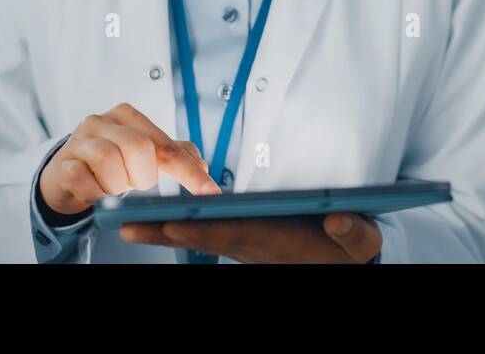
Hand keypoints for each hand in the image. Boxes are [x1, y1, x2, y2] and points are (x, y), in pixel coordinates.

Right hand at [38, 103, 219, 215]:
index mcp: (128, 116)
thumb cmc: (111, 162)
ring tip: (115, 187)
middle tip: (137, 183)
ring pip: (109, 162)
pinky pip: (83, 179)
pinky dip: (96, 193)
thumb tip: (203, 165)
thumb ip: (174, 156)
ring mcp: (79, 140)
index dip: (189, 171)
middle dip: (144, 176)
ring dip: (118, 185)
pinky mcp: (62, 163)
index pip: (166, 145)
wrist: (66, 174)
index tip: (208, 191)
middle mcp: (103, 121)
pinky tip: (97, 193)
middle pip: (139, 147)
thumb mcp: (143, 155)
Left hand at [120, 213, 382, 262]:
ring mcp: (243, 244)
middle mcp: (250, 245)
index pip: (232, 235)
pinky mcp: (241, 240)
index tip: (173, 224)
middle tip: (124, 225)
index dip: (202, 229)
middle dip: (163, 231)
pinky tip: (155, 222)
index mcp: (273, 242)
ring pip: (196, 235)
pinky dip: (177, 227)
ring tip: (126, 223)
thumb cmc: (348, 253)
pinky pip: (203, 233)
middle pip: (200, 236)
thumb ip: (353, 233)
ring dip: (162, 230)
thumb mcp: (360, 245)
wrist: (342, 264)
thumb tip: (338, 220)